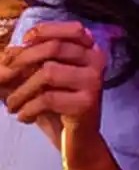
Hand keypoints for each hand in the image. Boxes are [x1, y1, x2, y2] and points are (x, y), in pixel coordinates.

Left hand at [0, 22, 107, 159]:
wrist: (77, 140)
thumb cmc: (56, 105)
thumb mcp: (38, 79)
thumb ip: (22, 63)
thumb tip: (4, 55)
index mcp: (90, 52)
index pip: (74, 29)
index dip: (46, 31)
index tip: (24, 42)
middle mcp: (97, 63)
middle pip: (55, 47)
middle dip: (22, 60)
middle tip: (6, 77)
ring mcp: (94, 83)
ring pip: (48, 73)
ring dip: (20, 91)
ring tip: (12, 105)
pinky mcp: (87, 104)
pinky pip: (48, 98)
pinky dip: (28, 108)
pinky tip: (24, 117)